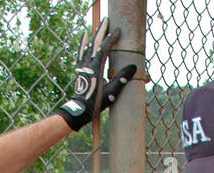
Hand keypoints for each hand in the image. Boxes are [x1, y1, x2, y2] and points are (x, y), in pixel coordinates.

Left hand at [57, 17, 137, 131]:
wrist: (80, 110)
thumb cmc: (96, 103)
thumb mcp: (112, 92)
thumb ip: (122, 79)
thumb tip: (133, 67)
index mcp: (96, 69)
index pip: (104, 48)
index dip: (111, 38)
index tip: (118, 31)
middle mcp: (88, 64)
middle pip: (95, 43)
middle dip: (101, 30)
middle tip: (107, 20)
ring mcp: (82, 66)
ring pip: (88, 45)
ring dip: (94, 34)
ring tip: (99, 25)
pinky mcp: (80, 68)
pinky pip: (81, 51)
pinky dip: (83, 41)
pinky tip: (84, 34)